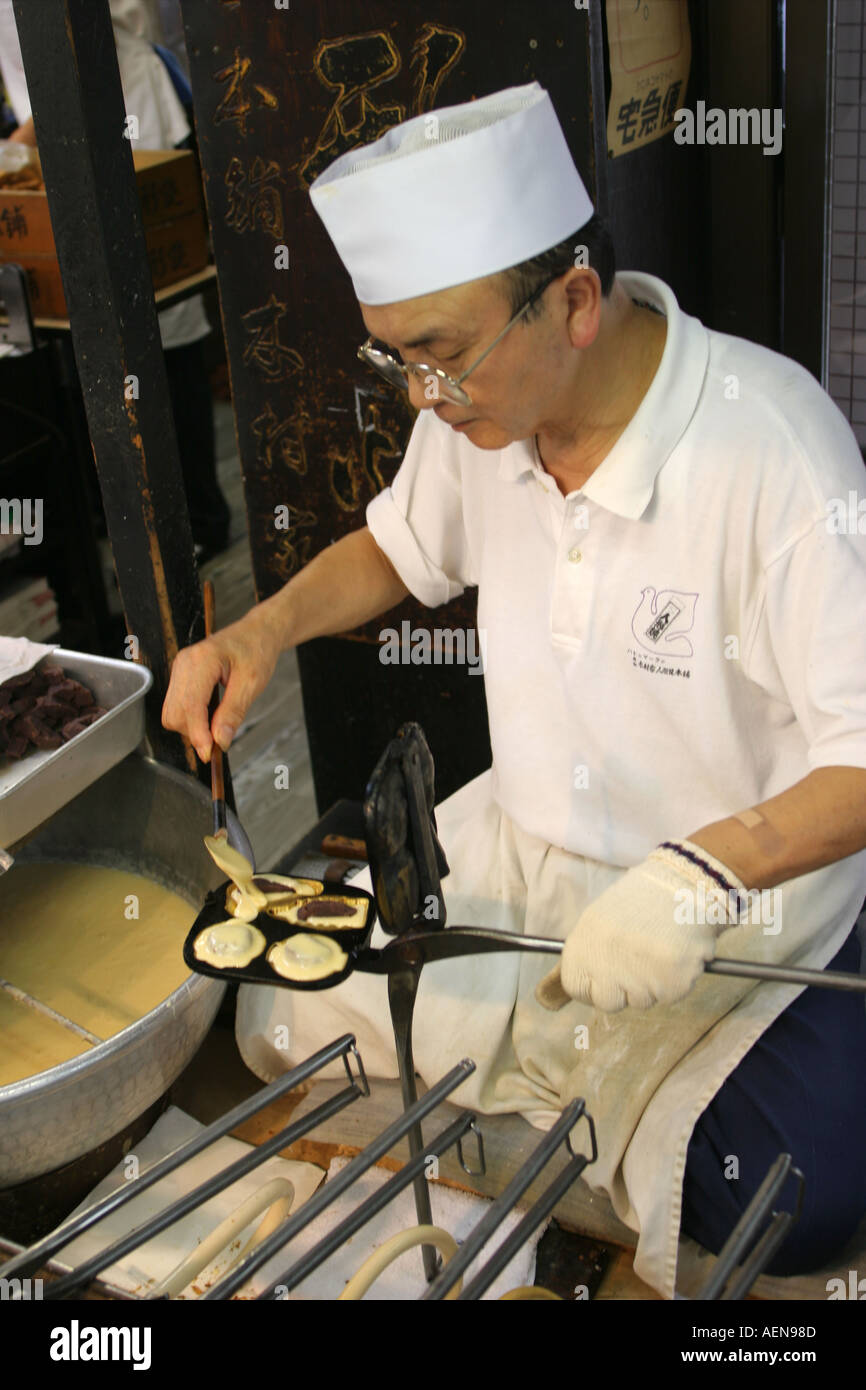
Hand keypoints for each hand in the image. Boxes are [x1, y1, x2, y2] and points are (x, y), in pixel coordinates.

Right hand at [161, 607, 281, 761]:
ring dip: (193, 726)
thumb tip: (220, 741)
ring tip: (219, 720)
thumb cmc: (257, 650)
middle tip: (221, 736)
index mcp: (201, 661)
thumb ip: (233, 713)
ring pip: (172, 713)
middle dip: (194, 732)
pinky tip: (211, 713)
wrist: (257, 632)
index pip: (189, 706)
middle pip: (174, 714)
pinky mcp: (181, 675)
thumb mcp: (252, 684)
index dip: (198, 735)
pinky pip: (177, 705)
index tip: (210, 753)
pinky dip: (192, 717)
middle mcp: (184, 663)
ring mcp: (179, 669)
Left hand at [535, 841, 746, 1012]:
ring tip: (659, 949)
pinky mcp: (670, 985)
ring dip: (651, 984)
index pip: (576, 988)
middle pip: (608, 1003)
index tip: (606, 976)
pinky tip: (677, 953)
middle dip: (623, 990)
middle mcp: (606, 967)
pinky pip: (670, 996)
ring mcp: (639, 979)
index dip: (592, 985)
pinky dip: (676, 981)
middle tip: (638, 963)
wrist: (683, 884)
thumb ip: (586, 953)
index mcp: (583, 947)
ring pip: (642, 1001)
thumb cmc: (641, 900)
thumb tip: (563, 989)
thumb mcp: (599, 919)